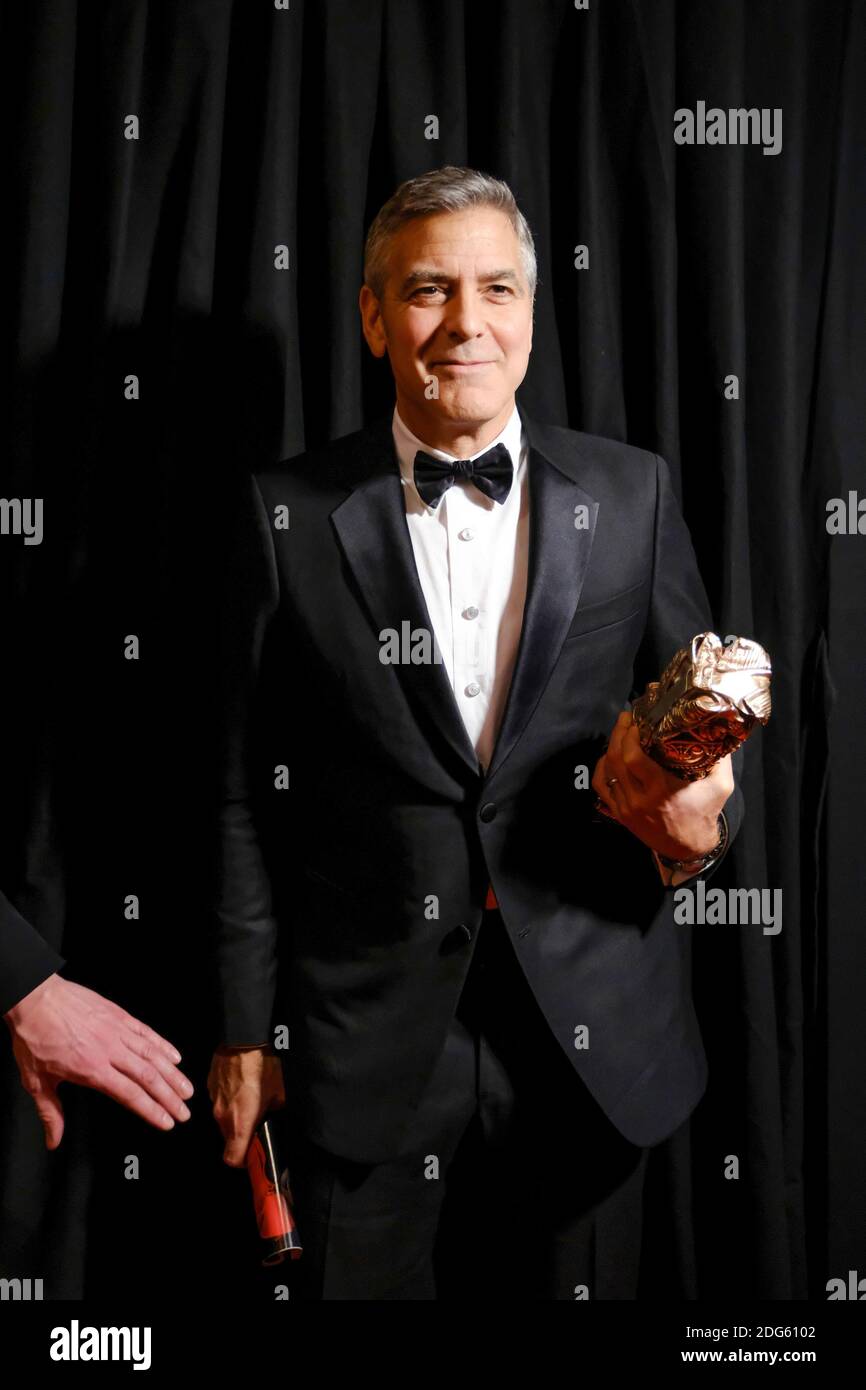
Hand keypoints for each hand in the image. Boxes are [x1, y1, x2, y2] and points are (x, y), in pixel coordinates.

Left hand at [3, 974, 193, 1149]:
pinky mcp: (119, 1015)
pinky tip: (175, 1056)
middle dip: (170, 1097)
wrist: (36, 999)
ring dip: (173, 1074)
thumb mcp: (37, 1081)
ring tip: (188, 1089)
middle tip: (185, 1112)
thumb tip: (54, 1141)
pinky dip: (163, 1045)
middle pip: (148, 1077)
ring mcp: (117, 1031)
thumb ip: (51, 1113)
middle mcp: (110, 1051)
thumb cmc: (35, 1037)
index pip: (130, 1095)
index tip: (167, 1122)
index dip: (152, 1110)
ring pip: (153, 1055)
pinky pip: (146, 1032)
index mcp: (92, 1070)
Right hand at [207, 1047, 285, 1166]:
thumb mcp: (279, 1093)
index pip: (232, 1159)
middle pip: (228, 1140)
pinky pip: (219, 1102)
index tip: (253, 1155)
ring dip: (234, 1117)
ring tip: (249, 1100)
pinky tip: (240, 1087)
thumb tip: (277, 1116)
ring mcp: (214, 1102)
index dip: (243, 1161)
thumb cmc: (262, 1067)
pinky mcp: (210, 1088)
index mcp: (240, 1123)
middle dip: (241, 1137)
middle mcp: (223, 1117)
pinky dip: (228, 1101)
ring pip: (223, 1120)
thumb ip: (276, 1111)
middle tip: (256, 1124)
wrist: (242, 1040)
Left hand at [592, 709, 733, 859]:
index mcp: (661, 790)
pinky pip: (601, 785)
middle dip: (618, 734)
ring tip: (620, 732)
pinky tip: (610, 756)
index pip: (633, 759)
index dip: (629, 736)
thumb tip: (718, 729)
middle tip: (626, 718)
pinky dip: (602, 767)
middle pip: (615, 759)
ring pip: (606, 770)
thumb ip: (721, 759)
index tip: (636, 721)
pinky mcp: (619, 813)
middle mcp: (639, 799)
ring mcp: (626, 807)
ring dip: (610, 747)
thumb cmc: (704, 813)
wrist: (688, 848)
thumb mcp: (721, 786)